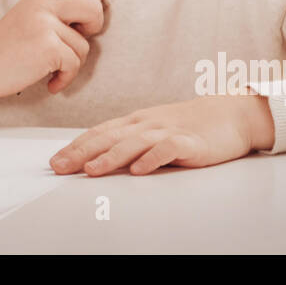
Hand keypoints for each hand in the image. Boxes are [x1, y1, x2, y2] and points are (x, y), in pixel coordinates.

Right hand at [0, 0, 105, 98]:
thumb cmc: (6, 47)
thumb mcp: (28, 15)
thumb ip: (54, 9)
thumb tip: (92, 15)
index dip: (93, 1)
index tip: (83, 22)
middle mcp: (43, 5)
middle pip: (93, 7)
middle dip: (94, 27)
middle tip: (77, 41)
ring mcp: (45, 25)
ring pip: (84, 45)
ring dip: (73, 63)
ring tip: (53, 68)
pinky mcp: (47, 47)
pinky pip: (74, 64)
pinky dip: (65, 78)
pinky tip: (51, 82)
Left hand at [49, 93, 273, 175]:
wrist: (231, 113)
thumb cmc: (190, 125)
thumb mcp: (154, 131)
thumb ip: (130, 142)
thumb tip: (98, 159)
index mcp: (136, 122)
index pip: (99, 132)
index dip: (75, 146)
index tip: (54, 161)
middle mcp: (146, 124)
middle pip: (109, 137)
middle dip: (81, 152)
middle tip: (59, 167)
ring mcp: (168, 131)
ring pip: (133, 143)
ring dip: (110, 157)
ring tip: (91, 170)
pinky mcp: (189, 141)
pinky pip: (168, 150)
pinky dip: (152, 159)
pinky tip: (138, 170)